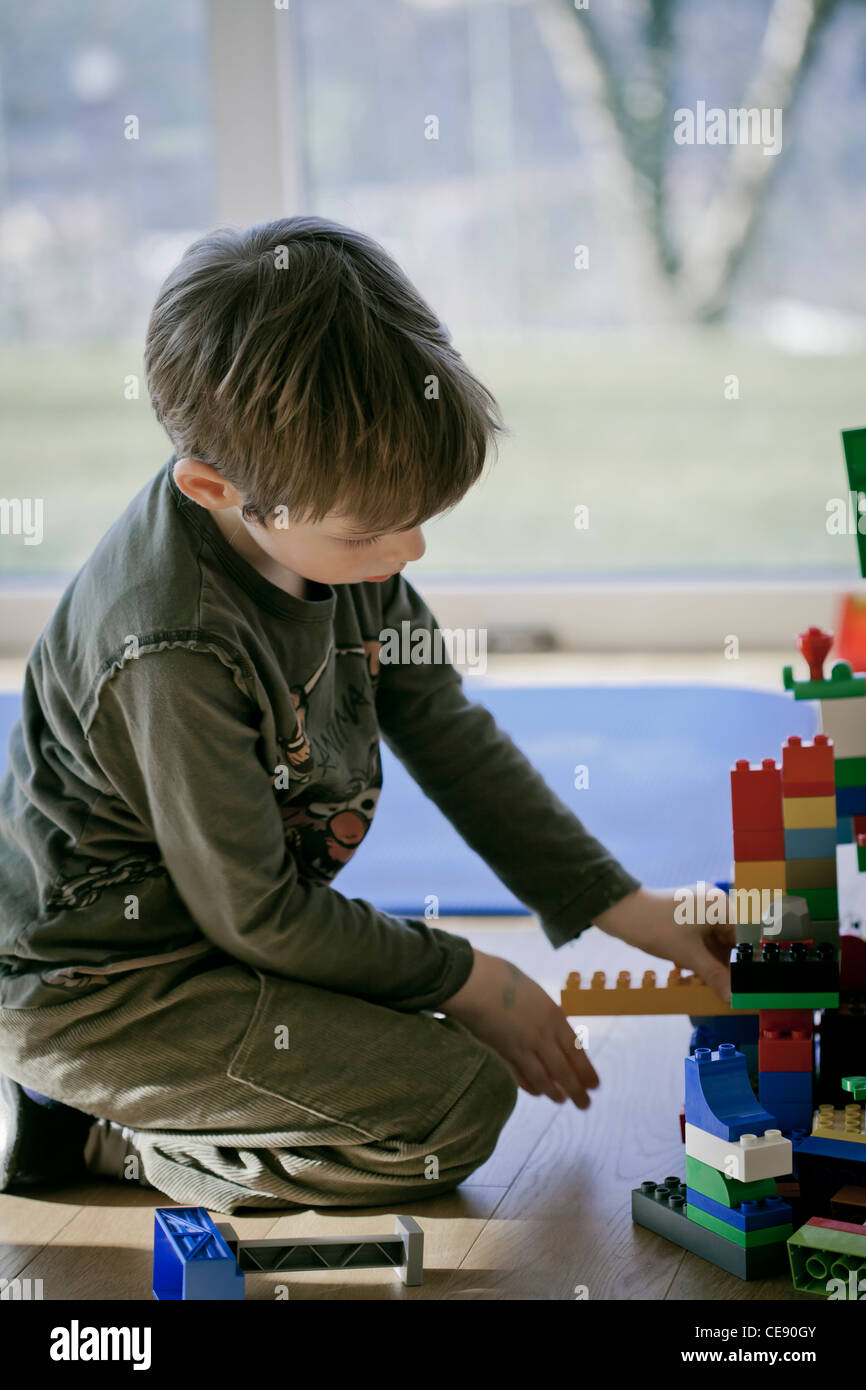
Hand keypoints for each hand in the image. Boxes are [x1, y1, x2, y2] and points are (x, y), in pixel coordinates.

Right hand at [439, 949, 598, 1105]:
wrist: (475, 984)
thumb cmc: (503, 978)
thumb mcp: (535, 993)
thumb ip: (545, 1013)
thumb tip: (552, 1025)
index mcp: (554, 1018)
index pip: (576, 1051)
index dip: (586, 1071)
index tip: (594, 1085)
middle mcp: (542, 1037)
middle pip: (563, 1070)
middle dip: (577, 1090)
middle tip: (584, 1104)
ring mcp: (522, 1048)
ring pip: (543, 1078)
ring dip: (554, 1092)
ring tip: (561, 1100)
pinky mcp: (502, 1054)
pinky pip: (520, 1076)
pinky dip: (530, 1086)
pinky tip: (537, 1092)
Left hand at [595, 885, 735, 1002]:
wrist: (622, 913)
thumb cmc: (657, 928)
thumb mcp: (689, 956)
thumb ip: (715, 976)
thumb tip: (732, 997)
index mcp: (720, 906)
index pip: (742, 938)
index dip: (743, 963)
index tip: (744, 985)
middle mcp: (713, 902)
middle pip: (727, 940)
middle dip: (723, 964)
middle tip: (724, 989)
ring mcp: (698, 906)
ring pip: (712, 941)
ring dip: (709, 962)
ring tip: (707, 984)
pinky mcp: (685, 914)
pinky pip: (700, 937)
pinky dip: (698, 953)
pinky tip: (693, 972)